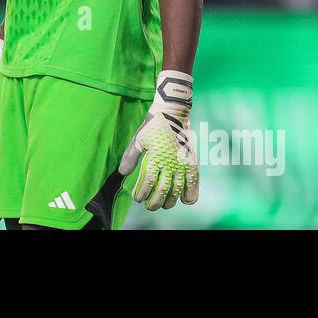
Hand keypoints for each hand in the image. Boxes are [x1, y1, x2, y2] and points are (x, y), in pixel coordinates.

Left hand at [119, 71, 198, 209]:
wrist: (173, 111)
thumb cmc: (153, 125)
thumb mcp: (138, 139)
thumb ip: (131, 157)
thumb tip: (122, 173)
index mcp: (156, 157)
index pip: (149, 182)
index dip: (142, 193)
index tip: (138, 198)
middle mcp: (171, 162)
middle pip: (164, 189)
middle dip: (156, 201)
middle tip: (150, 206)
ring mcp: (183, 162)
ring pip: (178, 188)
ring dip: (171, 200)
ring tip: (165, 205)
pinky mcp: (192, 160)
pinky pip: (194, 180)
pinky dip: (192, 192)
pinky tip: (186, 200)